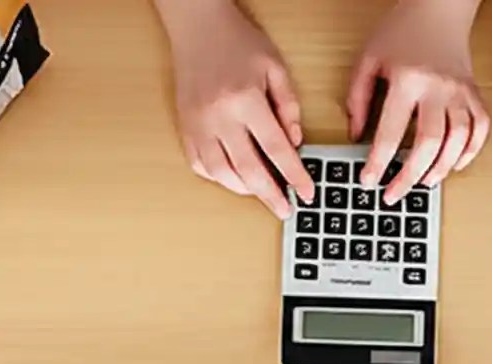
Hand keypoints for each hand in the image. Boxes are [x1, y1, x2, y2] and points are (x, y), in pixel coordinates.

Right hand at [161, 1, 313, 217]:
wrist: (197, 28)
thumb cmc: (238, 43)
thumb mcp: (275, 67)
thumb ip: (288, 106)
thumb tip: (295, 142)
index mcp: (246, 100)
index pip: (276, 149)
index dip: (294, 176)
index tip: (307, 193)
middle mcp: (219, 117)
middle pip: (248, 170)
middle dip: (270, 195)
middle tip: (285, 208)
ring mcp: (198, 125)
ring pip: (220, 173)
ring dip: (243, 189)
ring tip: (262, 193)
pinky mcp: (185, 127)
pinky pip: (199, 164)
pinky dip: (218, 177)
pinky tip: (233, 178)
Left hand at [348, 0, 488, 203]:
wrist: (438, 8)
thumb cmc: (400, 31)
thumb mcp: (368, 60)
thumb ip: (358, 99)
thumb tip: (358, 137)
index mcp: (407, 79)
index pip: (391, 132)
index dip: (378, 162)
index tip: (369, 181)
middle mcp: (438, 87)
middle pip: (429, 143)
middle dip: (410, 175)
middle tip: (395, 194)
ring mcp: (461, 91)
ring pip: (458, 140)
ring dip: (442, 168)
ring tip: (424, 182)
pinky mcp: (475, 92)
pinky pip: (481, 128)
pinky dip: (471, 151)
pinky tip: (455, 164)